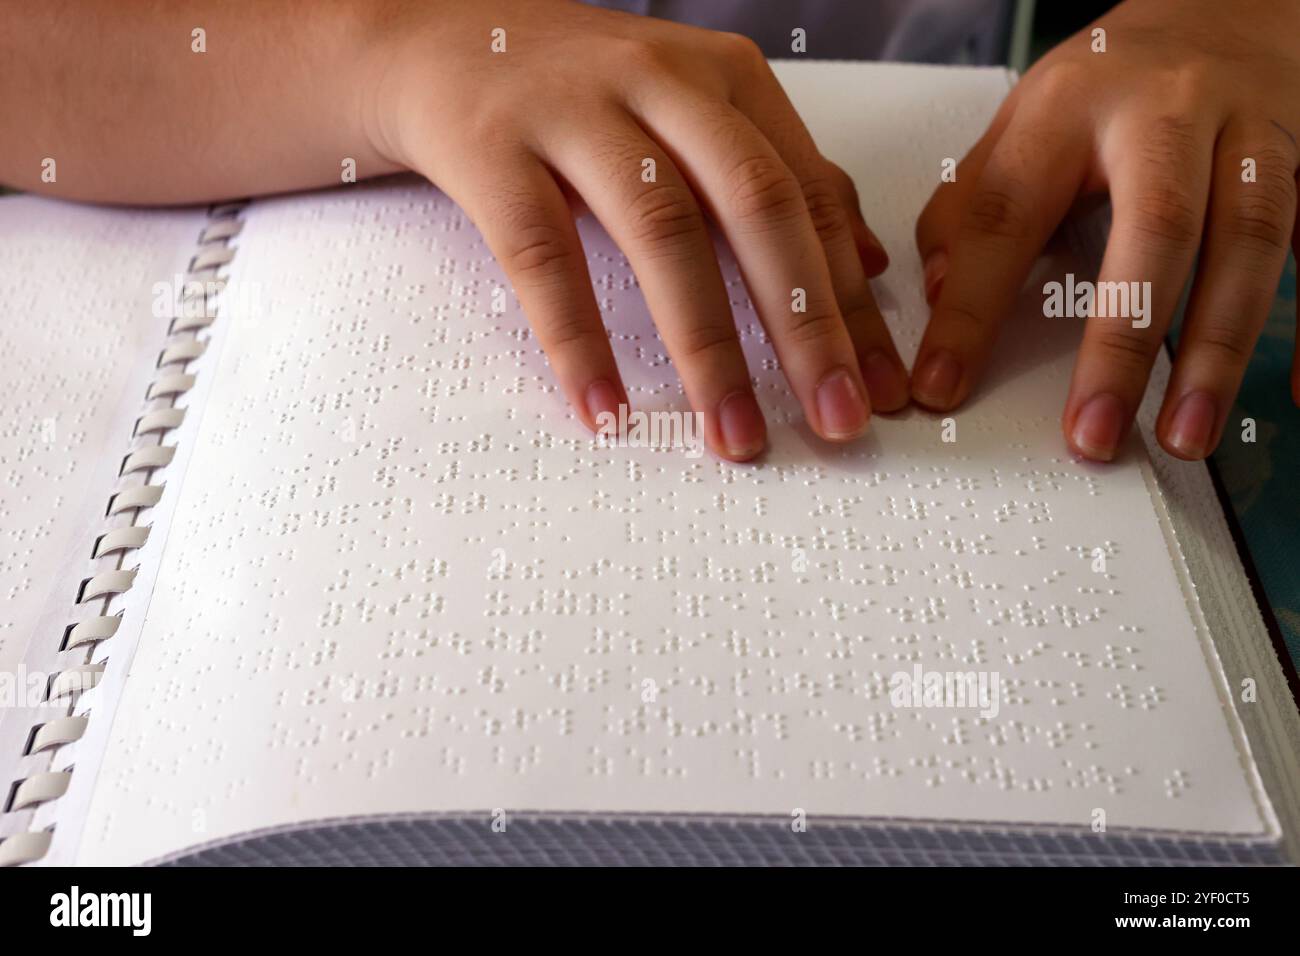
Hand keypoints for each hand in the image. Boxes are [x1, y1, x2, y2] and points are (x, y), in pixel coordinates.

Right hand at [366, 0, 908, 459]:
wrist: (435, 42)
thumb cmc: (578, 92)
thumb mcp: (690, 111)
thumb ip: (777, 174)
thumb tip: (863, 263)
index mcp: (723, 77)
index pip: (809, 195)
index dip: (852, 298)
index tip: (878, 385)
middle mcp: (659, 80)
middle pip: (756, 206)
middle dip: (805, 324)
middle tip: (836, 417)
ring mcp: (573, 110)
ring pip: (661, 231)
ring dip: (707, 347)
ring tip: (733, 434)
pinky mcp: (493, 149)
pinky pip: (543, 255)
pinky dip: (578, 340)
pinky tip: (606, 408)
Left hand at [911, 0, 1299, 460]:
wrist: (1226, 7)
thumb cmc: (1112, 81)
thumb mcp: (1022, 121)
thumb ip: (972, 204)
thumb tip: (940, 293)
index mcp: (1069, 106)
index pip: (1008, 215)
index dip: (969, 310)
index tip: (941, 388)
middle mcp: (1168, 110)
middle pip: (1154, 226)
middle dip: (1122, 341)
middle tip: (1090, 434)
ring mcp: (1251, 132)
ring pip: (1249, 237)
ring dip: (1218, 348)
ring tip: (1184, 433)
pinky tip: (1287, 395)